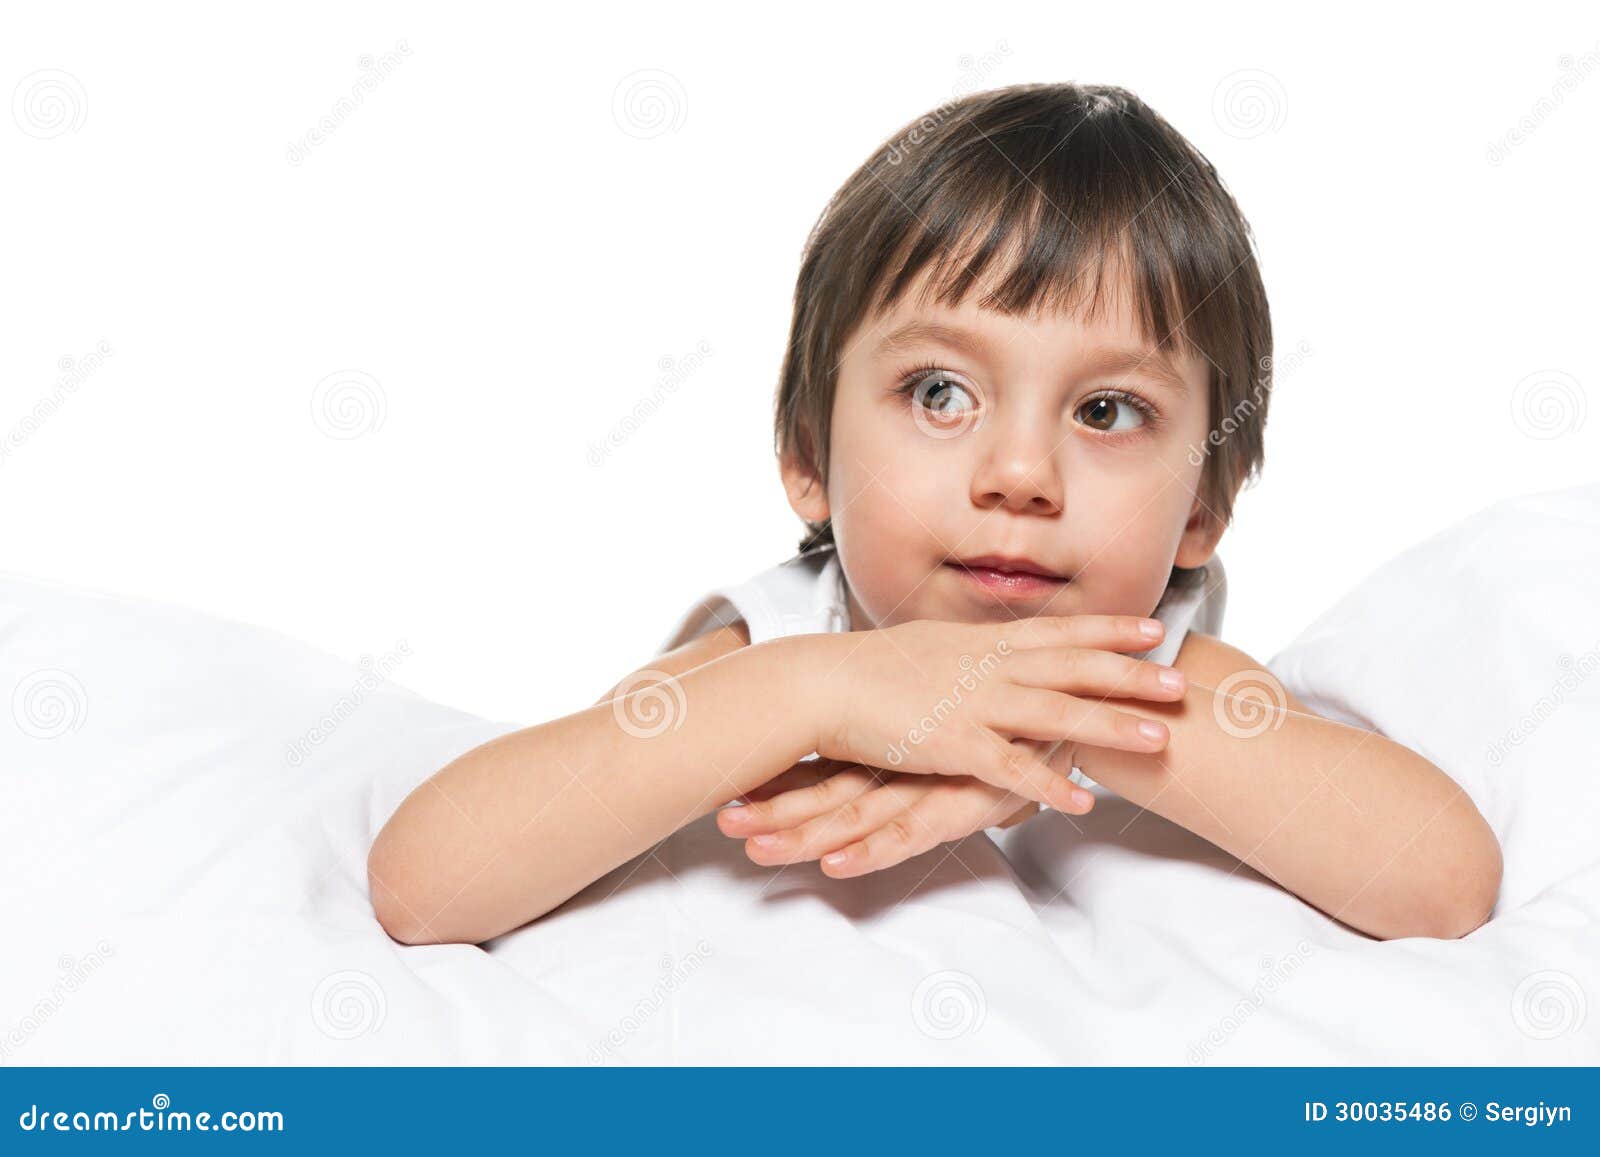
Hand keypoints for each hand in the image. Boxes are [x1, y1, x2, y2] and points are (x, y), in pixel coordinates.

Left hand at [719, 755, 1054, 876]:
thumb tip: (862, 758)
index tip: (723, 793)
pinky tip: (837, 867)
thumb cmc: (1006, 731)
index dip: (773, 780)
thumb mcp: (949, 735)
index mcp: (893, 745)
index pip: (821, 766)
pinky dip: (872, 851)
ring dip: (803, 834)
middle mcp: (902, 761)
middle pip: (824, 790)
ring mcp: (929, 782)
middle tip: (721, 822)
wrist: (1079, 709)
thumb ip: (908, 748)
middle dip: (772, 810)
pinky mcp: (962, 802)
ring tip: (756, 850)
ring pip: (854, 812)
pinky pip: (909, 832)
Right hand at [815, 614, 1184, 811]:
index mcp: (982, 643)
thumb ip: (971, 654)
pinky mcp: (951, 744)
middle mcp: (987, 667)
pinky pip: (1010, 767)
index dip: (1110, 630)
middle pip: (1073, 668)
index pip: (1060, 632)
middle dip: (1131, 676)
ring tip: (1159, 740)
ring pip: (1056, 714)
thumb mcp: (930, 647)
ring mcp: (972, 704)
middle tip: (1181, 684)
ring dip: (1110, 727)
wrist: (822, 683)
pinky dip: (1049, 785)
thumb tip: (997, 654)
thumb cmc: (868, 668)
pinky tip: (1084, 802)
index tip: (1155, 628)